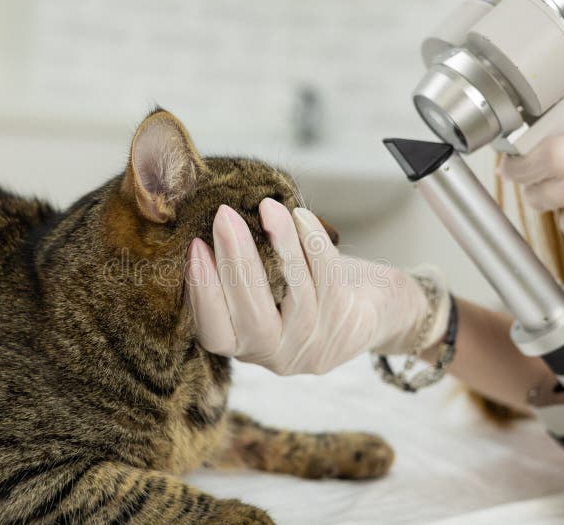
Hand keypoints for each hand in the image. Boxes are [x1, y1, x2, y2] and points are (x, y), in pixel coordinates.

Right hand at [185, 199, 450, 375]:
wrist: (368, 307)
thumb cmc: (302, 288)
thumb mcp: (265, 289)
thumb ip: (239, 272)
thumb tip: (212, 223)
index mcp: (243, 348)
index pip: (214, 332)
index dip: (202, 292)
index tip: (195, 246)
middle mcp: (277, 356)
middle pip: (253, 316)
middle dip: (237, 262)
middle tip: (224, 216)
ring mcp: (315, 345)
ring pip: (296, 294)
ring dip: (280, 244)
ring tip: (268, 206)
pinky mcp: (347, 326)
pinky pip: (329, 280)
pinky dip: (313, 244)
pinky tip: (300, 216)